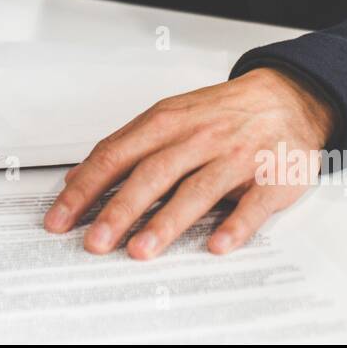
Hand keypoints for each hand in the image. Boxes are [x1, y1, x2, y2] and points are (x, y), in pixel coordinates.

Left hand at [43, 67, 335, 258]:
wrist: (286, 96)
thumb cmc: (220, 113)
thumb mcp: (169, 117)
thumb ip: (125, 147)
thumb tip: (76, 178)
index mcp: (167, 122)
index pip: (115, 155)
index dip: (85, 188)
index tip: (60, 217)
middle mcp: (198, 138)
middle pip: (152, 173)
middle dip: (119, 210)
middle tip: (94, 242)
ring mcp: (235, 157)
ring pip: (196, 189)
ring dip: (167, 222)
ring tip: (140, 250)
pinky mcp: (271, 177)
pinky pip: (252, 204)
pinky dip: (235, 225)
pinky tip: (216, 245)